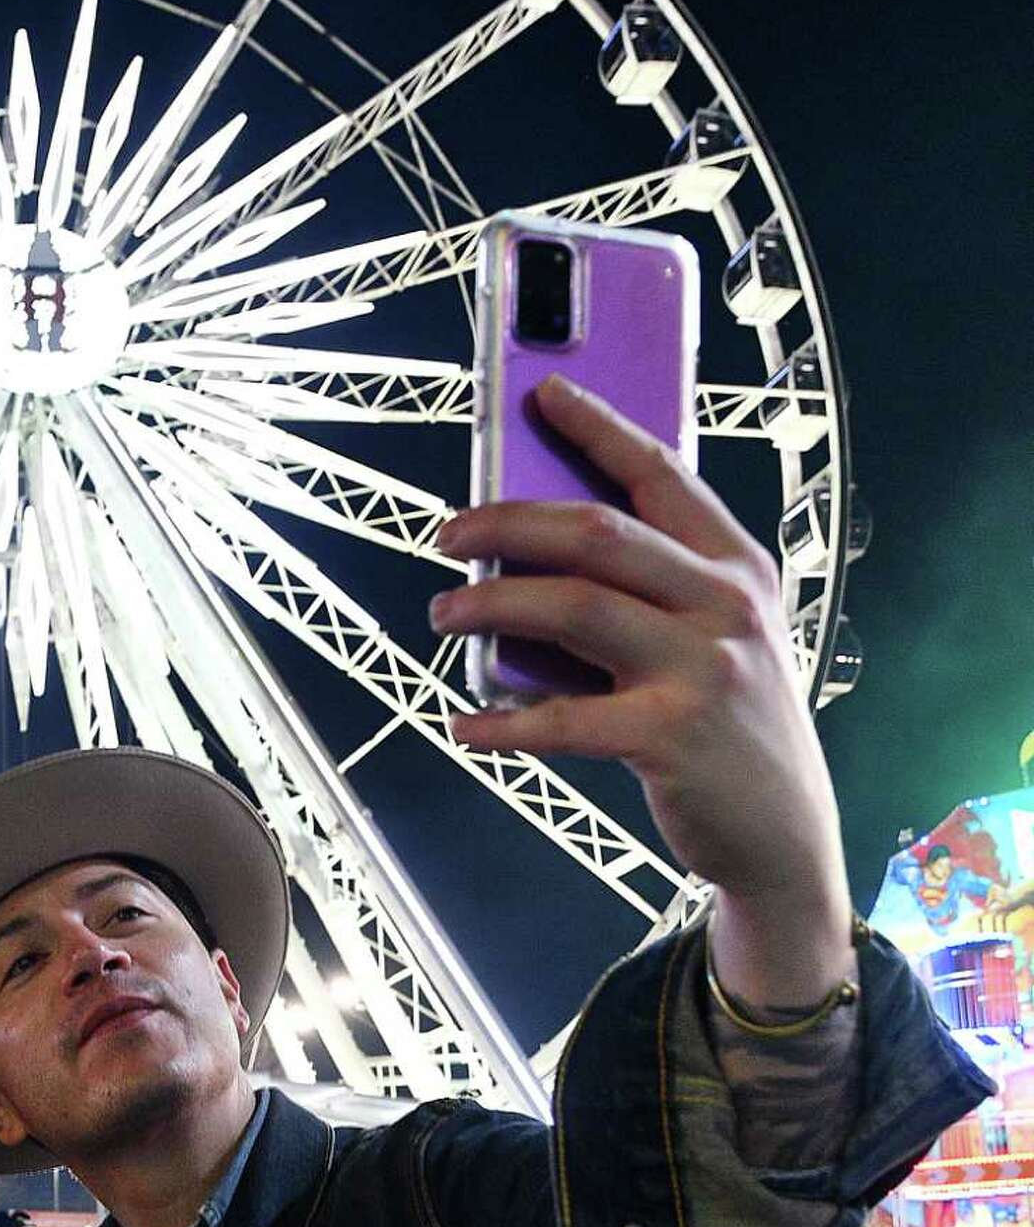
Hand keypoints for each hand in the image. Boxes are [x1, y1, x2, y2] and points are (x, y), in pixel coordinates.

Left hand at [432, 378, 852, 945]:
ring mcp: (704, 670)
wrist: (782, 833)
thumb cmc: (729, 723)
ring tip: (444, 613)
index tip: (543, 393)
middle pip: (598, 533)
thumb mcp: (717, 639)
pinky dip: (504, 723)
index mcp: (737, 568)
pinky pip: (563, 717)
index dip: (599, 427)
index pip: (662, 474)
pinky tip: (466, 725)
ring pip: (573, 606)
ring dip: (490, 605)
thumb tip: (530, 554)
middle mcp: (727, 607)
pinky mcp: (672, 737)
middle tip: (448, 535)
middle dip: (509, 521)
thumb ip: (650, 593)